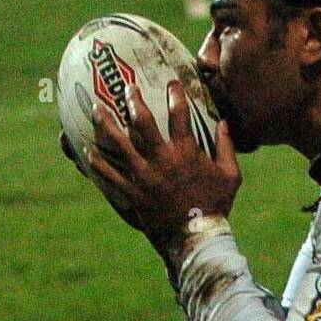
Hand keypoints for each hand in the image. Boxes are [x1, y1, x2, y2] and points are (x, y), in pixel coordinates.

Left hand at [86, 80, 240, 252]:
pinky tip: (89, 152)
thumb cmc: (216, 206)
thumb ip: (226, 147)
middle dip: (133, 100)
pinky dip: (98, 163)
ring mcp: (144, 176)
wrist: (196, 237)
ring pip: (118, 144)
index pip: (179, 114)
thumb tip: (223, 123)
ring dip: (105, 124)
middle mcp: (162, 159)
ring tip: (96, 110)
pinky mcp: (133, 193)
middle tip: (127, 88)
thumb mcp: (230, 176)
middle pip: (142, 121)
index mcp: (186, 152)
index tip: (172, 83)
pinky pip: (109, 175)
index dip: (176, 94)